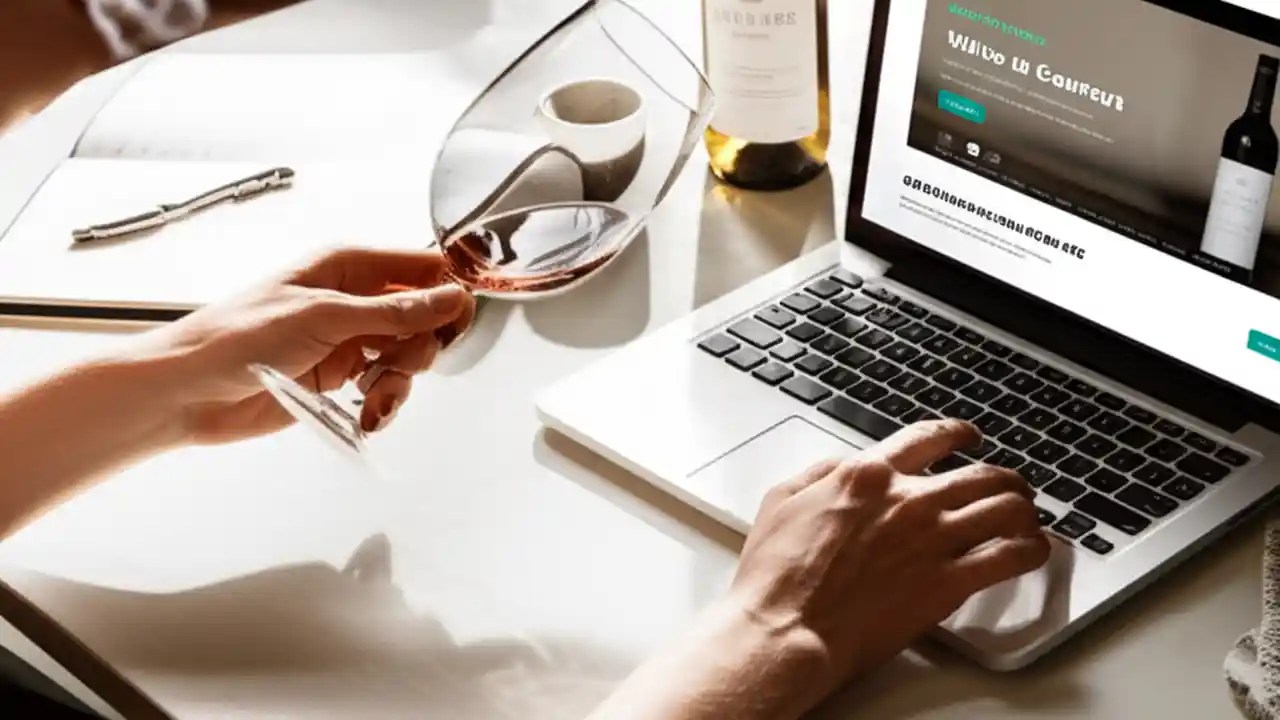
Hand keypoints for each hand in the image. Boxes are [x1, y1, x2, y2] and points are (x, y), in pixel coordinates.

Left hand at [136, 248, 475, 444]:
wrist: (189, 391)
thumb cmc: (235, 337)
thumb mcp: (326, 317)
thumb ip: (396, 311)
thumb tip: (451, 298)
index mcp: (347, 265)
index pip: (423, 268)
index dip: (448, 294)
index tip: (455, 324)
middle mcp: (352, 299)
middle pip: (424, 317)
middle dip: (421, 348)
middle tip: (400, 366)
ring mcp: (347, 339)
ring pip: (408, 355)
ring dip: (400, 382)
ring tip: (376, 399)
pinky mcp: (339, 376)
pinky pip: (385, 386)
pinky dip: (383, 402)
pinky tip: (366, 413)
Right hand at [722, 419, 1050, 715]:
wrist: (787, 628)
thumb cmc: (777, 575)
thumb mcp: (781, 500)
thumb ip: (818, 474)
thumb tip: (839, 465)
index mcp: (867, 475)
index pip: (928, 438)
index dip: (957, 434)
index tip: (968, 437)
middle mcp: (908, 500)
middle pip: (980, 473)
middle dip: (1004, 477)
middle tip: (1011, 485)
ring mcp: (933, 540)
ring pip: (1006, 508)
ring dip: (1024, 511)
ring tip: (1029, 518)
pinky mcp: (948, 583)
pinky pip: (1010, 558)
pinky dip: (1030, 551)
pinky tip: (1032, 553)